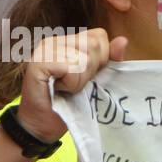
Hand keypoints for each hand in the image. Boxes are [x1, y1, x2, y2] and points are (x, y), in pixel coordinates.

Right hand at [18, 28, 126, 142]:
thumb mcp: (96, 79)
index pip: (99, 36)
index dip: (101, 60)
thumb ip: (110, 60)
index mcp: (68, 41)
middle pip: (94, 45)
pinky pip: (71, 67)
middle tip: (73, 84)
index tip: (85, 77)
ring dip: (80, 80)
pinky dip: (71, 84)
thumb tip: (123, 40)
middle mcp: (54, 40)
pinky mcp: (38, 62)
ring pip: (83, 58)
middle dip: (91, 71)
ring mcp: (44, 49)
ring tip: (65, 87)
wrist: (45, 125)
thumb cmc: (70, 102)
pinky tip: (58, 89)